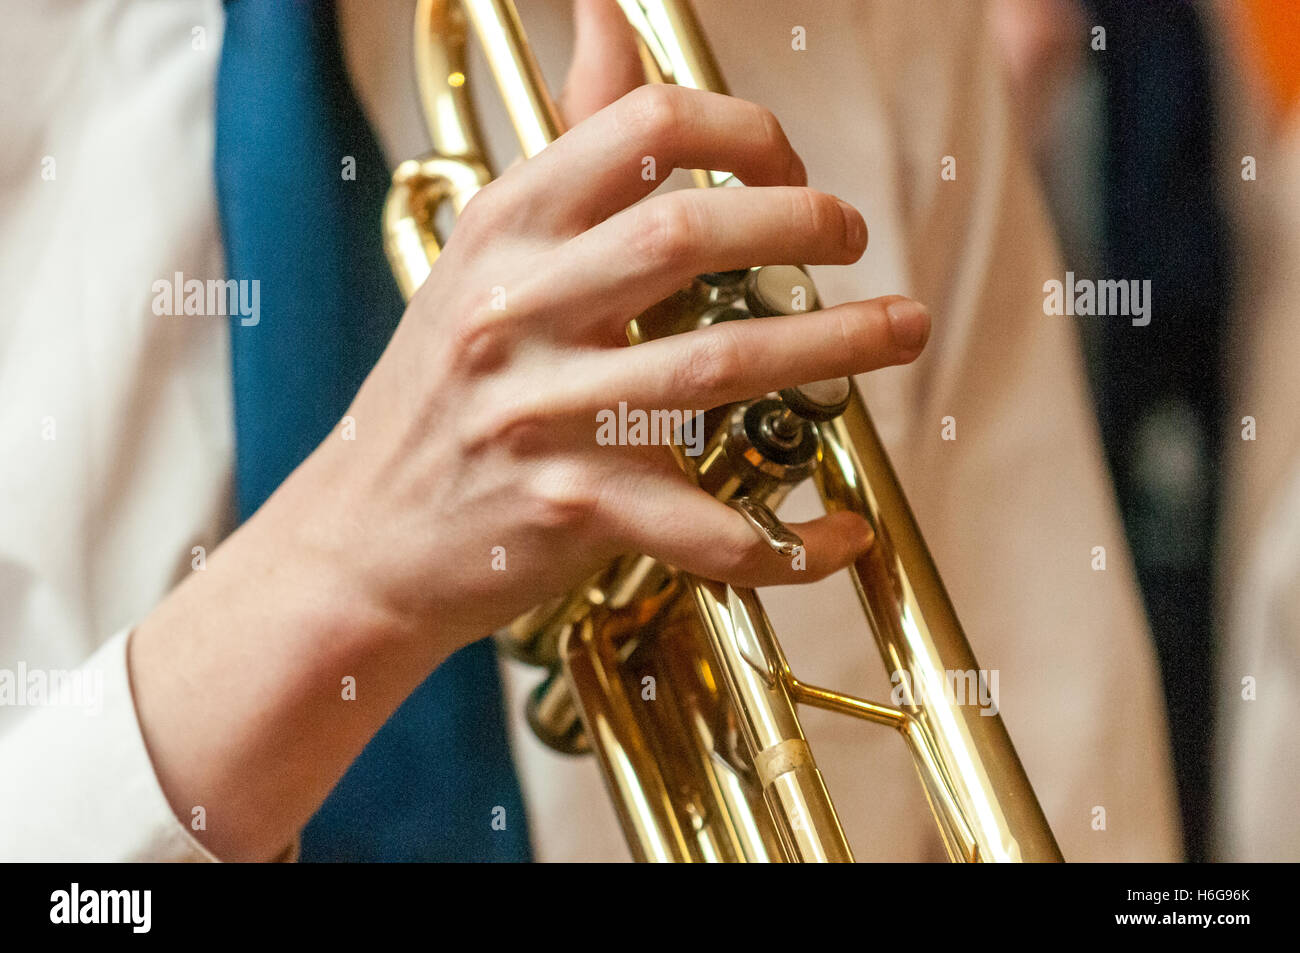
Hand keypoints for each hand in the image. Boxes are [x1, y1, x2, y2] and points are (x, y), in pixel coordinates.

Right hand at [286, 82, 930, 656]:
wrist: (363, 539)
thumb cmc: (440, 392)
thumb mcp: (488, 254)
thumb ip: (570, 143)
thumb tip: (609, 13)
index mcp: (504, 230)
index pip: (643, 127)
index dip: (744, 131)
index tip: (787, 167)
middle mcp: (516, 310)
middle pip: (688, 232)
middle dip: (803, 222)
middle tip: (854, 235)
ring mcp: (541, 413)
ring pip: (718, 366)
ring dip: (837, 347)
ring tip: (902, 331)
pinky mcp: (569, 509)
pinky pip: (704, 525)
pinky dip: (787, 539)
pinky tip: (839, 530)